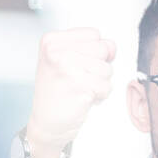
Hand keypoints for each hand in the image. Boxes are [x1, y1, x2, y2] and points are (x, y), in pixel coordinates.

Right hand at [25, 27, 115, 157]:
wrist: (45, 123)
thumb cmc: (57, 91)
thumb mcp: (64, 60)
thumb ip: (90, 47)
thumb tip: (112, 47)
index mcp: (51, 41)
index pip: (94, 34)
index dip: (92, 52)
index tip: (75, 65)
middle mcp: (57, 53)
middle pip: (103, 48)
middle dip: (98, 66)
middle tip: (78, 79)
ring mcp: (68, 70)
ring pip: (107, 68)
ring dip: (99, 82)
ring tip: (80, 89)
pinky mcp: (80, 88)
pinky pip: (107, 86)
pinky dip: (100, 96)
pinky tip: (83, 99)